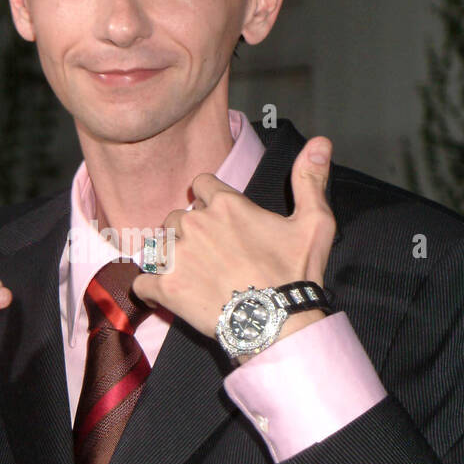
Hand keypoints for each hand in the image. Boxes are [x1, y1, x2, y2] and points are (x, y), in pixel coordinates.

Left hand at [132, 137, 335, 343]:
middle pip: (177, 217)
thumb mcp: (314, 223)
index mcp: (225, 204)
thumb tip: (321, 141)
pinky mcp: (165, 287)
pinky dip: (151, 289)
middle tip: (211, 255)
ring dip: (170, 257)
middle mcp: (195, 224)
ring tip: (192, 275)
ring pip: (160, 245)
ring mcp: (177, 256)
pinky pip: (142, 282)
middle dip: (190, 232)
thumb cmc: (295, 274)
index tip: (220, 220)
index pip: (201, 184)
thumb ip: (310, 179)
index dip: (209, 200)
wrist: (277, 322)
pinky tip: (166, 295)